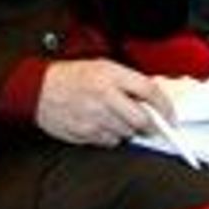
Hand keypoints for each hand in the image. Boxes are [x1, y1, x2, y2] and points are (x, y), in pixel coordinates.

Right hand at [36, 59, 167, 145]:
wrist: (38, 89)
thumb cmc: (70, 76)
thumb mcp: (102, 66)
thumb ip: (127, 80)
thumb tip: (151, 98)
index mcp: (110, 76)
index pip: (149, 91)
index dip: (165, 106)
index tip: (170, 115)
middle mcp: (104, 97)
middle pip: (142, 119)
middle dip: (150, 125)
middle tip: (150, 124)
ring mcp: (94, 117)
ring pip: (127, 133)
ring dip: (128, 129)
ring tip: (116, 118)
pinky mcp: (85, 133)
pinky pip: (110, 142)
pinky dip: (112, 136)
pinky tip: (102, 125)